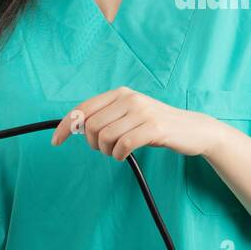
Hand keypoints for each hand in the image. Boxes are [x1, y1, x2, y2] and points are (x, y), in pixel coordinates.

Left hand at [48, 86, 223, 160]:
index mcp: (121, 93)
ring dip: (107, 152)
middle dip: (93, 144)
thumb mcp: (131, 115)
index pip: (83, 108)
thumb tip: (76, 126)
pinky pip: (124, 145)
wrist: (194, 130)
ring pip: (105, 137)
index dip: (66, 126)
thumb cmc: (158, 125)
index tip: (56, 141)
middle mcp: (130, 99)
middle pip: (91, 126)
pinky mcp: (154, 128)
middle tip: (106, 150)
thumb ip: (107, 117)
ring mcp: (143, 112)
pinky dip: (120, 155)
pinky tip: (125, 155)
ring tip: (118, 152)